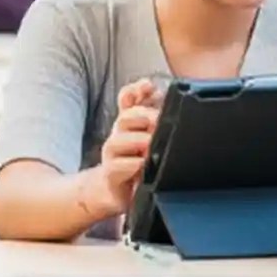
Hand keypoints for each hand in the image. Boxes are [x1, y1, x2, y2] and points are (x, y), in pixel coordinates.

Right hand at [82, 79, 163, 217]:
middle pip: (125, 118)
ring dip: (136, 140)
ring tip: (150, 142)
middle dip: (142, 116)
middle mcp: (118, 135)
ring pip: (117, 141)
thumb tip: (165, 100)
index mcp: (129, 123)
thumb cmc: (134, 161)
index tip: (149, 86)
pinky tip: (142, 163)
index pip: (128, 98)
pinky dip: (130, 164)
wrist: (112, 190)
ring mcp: (112, 155)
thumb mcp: (147, 139)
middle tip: (157, 121)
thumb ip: (155, 120)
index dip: (136, 90)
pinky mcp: (111, 175)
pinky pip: (116, 167)